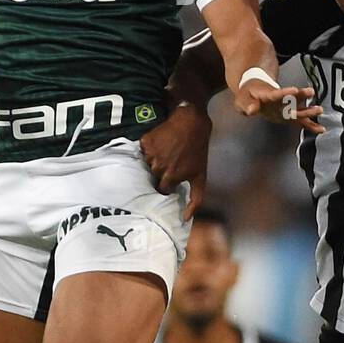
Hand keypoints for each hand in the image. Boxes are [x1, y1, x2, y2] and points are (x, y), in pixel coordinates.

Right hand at [140, 104, 210, 221]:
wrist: (191, 123)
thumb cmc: (198, 151)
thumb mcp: (201, 176)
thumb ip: (195, 200)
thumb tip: (185, 219)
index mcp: (171, 177)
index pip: (162, 189)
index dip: (168, 183)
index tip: (173, 176)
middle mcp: (159, 167)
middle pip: (154, 176)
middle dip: (161, 172)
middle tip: (172, 161)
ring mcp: (151, 154)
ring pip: (147, 164)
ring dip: (155, 160)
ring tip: (167, 151)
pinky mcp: (145, 142)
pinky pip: (142, 151)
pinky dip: (149, 149)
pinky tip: (161, 143)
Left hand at [233, 80, 324, 134]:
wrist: (255, 91)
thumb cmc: (248, 95)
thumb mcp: (242, 99)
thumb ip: (247, 104)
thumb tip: (251, 110)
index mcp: (269, 95)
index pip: (277, 94)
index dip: (285, 92)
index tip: (294, 90)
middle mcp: (280, 100)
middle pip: (292, 97)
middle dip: (302, 96)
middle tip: (311, 92)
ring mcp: (286, 107)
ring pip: (299, 107)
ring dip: (309, 109)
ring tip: (319, 110)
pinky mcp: (289, 115)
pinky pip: (301, 120)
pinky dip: (310, 124)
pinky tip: (320, 128)